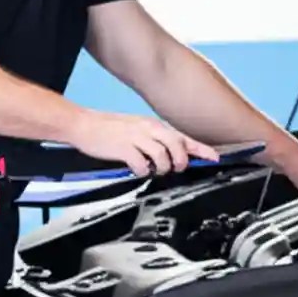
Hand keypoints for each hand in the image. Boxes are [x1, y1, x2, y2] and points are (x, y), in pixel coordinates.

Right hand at [68, 111, 218, 177]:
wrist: (83, 125)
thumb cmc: (107, 128)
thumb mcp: (135, 128)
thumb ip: (153, 138)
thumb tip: (169, 152)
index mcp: (151, 125)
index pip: (182, 136)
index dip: (200, 148)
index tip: (214, 157)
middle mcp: (147, 129)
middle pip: (177, 145)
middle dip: (180, 161)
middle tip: (175, 168)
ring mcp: (136, 138)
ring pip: (163, 156)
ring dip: (162, 168)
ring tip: (153, 169)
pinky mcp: (124, 148)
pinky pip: (142, 165)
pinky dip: (143, 171)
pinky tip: (137, 170)